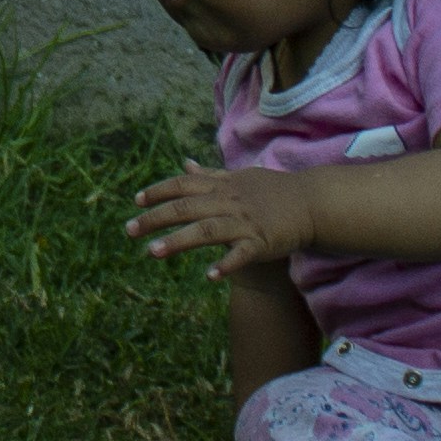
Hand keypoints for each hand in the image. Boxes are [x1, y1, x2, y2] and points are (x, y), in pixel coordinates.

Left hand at [130, 159, 308, 279]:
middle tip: (129, 231)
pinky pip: (241, 254)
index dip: (159, 191)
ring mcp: (245, 221)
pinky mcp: (262, 241)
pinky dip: (226, 264)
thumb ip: (210, 175)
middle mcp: (229, 201)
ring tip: (153, 252)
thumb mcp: (239, 178)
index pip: (184, 185)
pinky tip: (210, 276)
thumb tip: (186, 164)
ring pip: (206, 230)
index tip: (136, 201)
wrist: (312, 203)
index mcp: (222, 186)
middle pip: (186, 208)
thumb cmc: (274, 191)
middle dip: (155, 219)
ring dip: (179, 241)